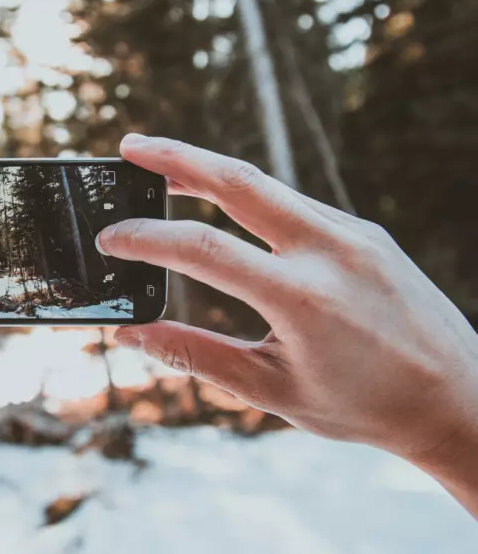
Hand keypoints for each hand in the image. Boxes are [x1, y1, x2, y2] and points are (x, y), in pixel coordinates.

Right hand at [97, 135, 477, 512]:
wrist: (460, 400)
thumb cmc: (365, 407)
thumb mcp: (271, 390)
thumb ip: (195, 356)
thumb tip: (130, 334)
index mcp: (302, 297)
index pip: (203, 250)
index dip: (147, 238)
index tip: (110, 238)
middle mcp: (330, 249)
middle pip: (238, 180)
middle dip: (176, 157)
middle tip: (129, 147)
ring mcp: (354, 233)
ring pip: (268, 185)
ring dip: (211, 173)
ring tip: (165, 171)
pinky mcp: (366, 232)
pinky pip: (296, 204)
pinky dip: (251, 197)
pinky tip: (228, 209)